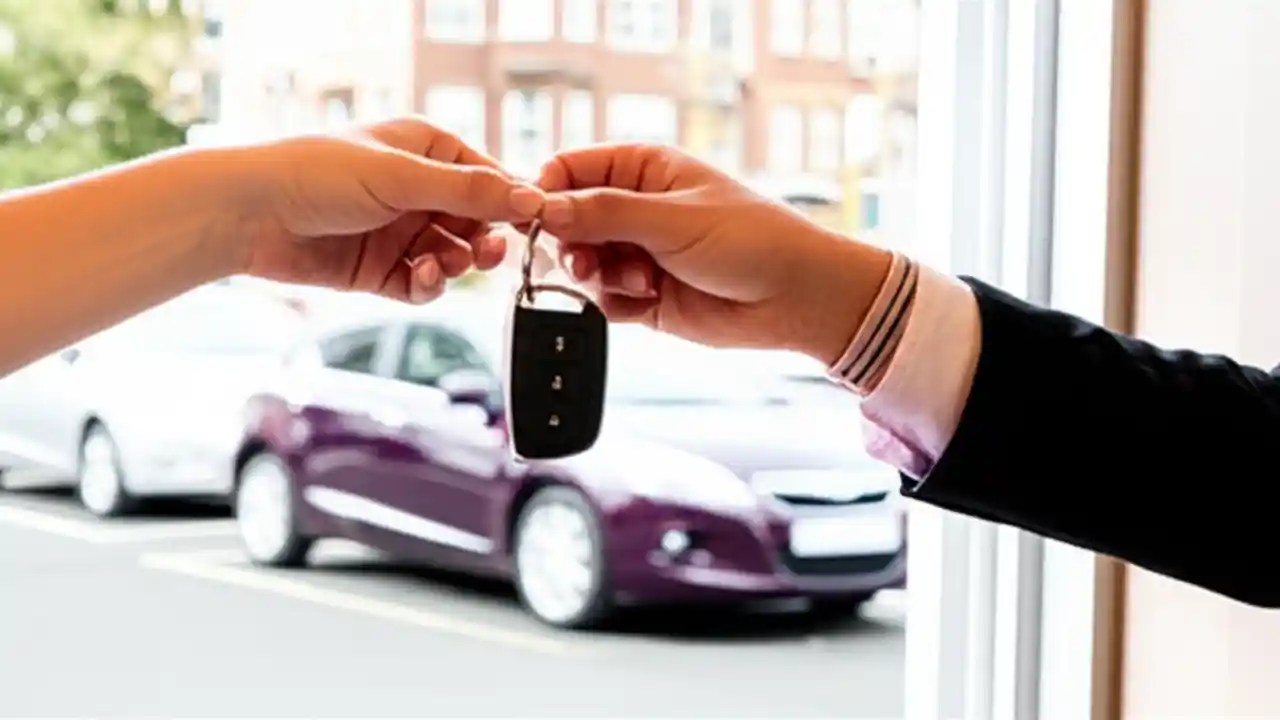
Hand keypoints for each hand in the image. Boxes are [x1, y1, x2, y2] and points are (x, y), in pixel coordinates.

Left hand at [237, 117, 543, 302]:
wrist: (248, 214)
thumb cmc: (316, 173)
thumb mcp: (402, 177)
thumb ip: (469, 191)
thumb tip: (530, 197)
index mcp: (426, 149)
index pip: (488, 176)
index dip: (510, 201)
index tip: (533, 224)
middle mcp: (416, 190)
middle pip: (476, 222)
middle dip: (485, 240)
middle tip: (490, 253)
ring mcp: (399, 231)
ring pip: (453, 256)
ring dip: (455, 264)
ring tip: (443, 264)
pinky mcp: (380, 270)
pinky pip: (423, 284)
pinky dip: (428, 285)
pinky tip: (420, 279)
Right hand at [533, 144, 892, 362]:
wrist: (795, 298)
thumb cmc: (751, 239)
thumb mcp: (671, 218)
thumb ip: (603, 214)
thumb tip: (543, 207)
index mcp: (642, 168)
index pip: (570, 169)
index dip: (546, 193)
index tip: (535, 219)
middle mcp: (635, 208)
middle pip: (567, 222)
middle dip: (572, 244)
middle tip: (587, 260)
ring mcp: (639, 252)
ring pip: (582, 265)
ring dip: (600, 276)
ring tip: (639, 280)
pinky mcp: (645, 295)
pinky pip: (604, 300)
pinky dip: (618, 303)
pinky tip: (650, 298)